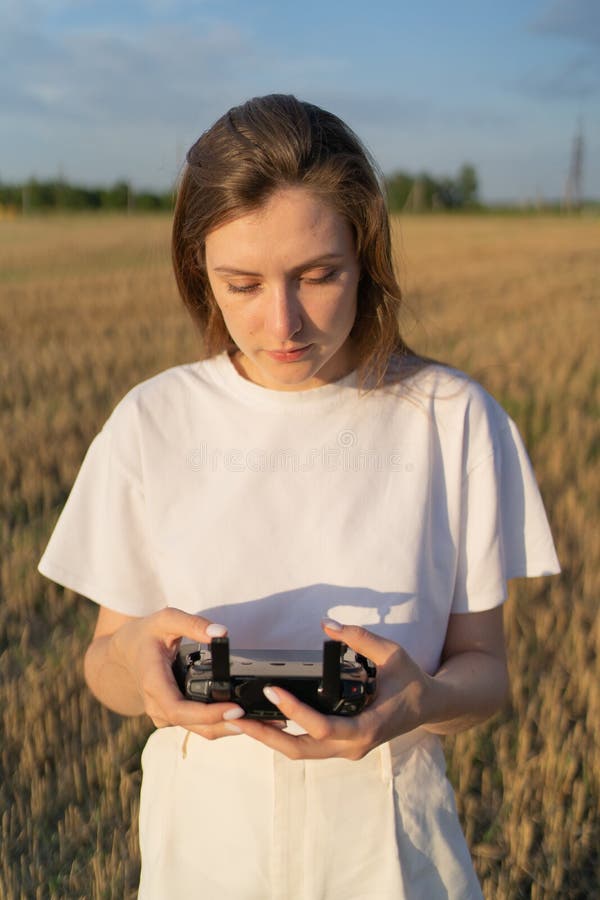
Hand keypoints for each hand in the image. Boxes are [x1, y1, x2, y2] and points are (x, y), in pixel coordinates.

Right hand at [107, 607, 283, 739]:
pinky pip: (199, 725)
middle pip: (196, 726)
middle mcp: (158, 706)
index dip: (208, 714)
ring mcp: (165, 714)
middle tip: (264, 720)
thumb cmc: (146, 634)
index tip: (236, 709)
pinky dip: (223, 723)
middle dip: (230, 725)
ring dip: (231, 729)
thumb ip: (193, 623)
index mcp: (154, 684)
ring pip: (200, 730)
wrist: (124, 652)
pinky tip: (249, 719)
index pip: (180, 709)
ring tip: (266, 722)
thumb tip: (221, 632)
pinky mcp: (175, 716)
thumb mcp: (166, 619)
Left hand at [224, 619, 434, 759]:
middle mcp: (353, 746)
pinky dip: (282, 735)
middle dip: (266, 736)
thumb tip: (327, 624)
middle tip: (236, 716)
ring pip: (299, 752)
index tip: (271, 690)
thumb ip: (361, 638)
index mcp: (367, 728)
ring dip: (269, 738)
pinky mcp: (340, 746)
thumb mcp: (393, 653)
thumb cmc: (411, 680)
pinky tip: (262, 719)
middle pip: (300, 750)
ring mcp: (345, 750)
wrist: (429, 706)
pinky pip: (306, 746)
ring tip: (239, 718)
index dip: (294, 711)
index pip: (322, 727)